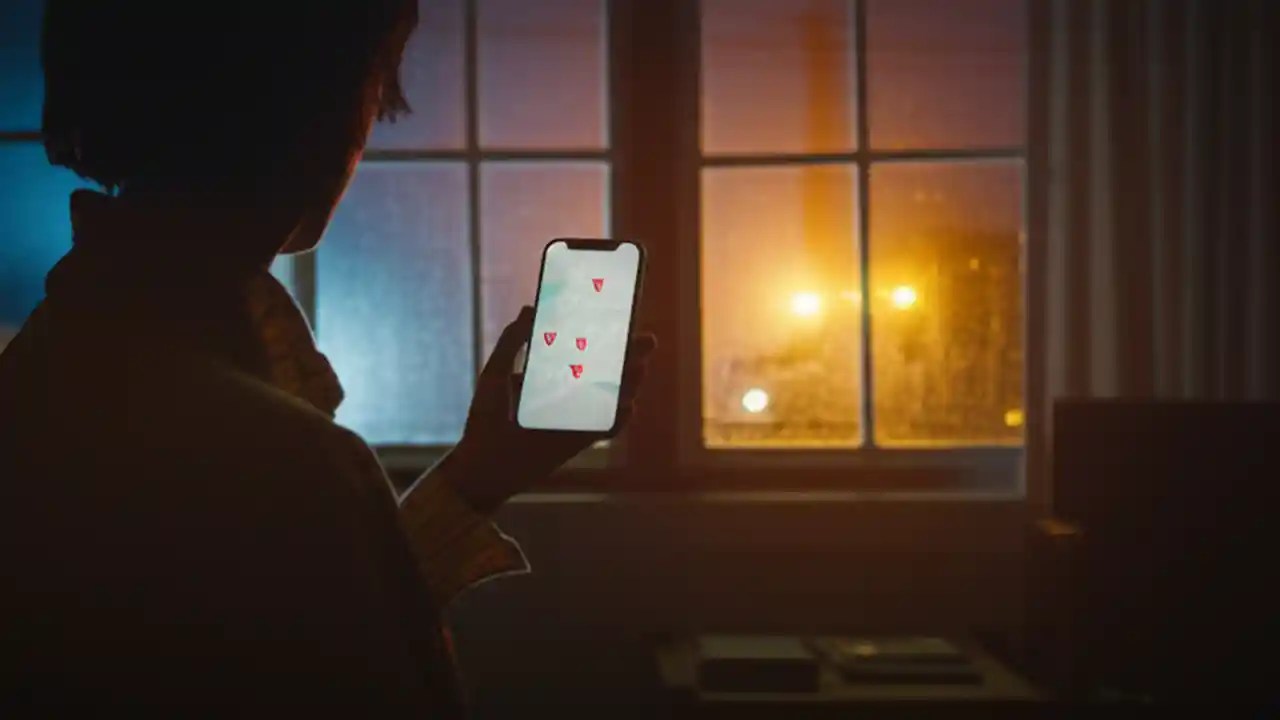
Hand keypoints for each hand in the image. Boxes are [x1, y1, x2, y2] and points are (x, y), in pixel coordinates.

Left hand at [445, 305, 656, 512]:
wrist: (481, 462)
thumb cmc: (485, 417)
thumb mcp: (495, 373)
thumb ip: (511, 343)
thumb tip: (530, 309)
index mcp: (551, 375)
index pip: (583, 350)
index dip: (603, 336)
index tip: (619, 317)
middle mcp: (569, 394)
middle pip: (606, 372)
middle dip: (629, 357)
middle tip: (649, 339)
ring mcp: (576, 418)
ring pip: (611, 398)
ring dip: (630, 384)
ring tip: (642, 367)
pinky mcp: (578, 441)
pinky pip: (604, 429)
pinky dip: (619, 419)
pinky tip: (628, 405)